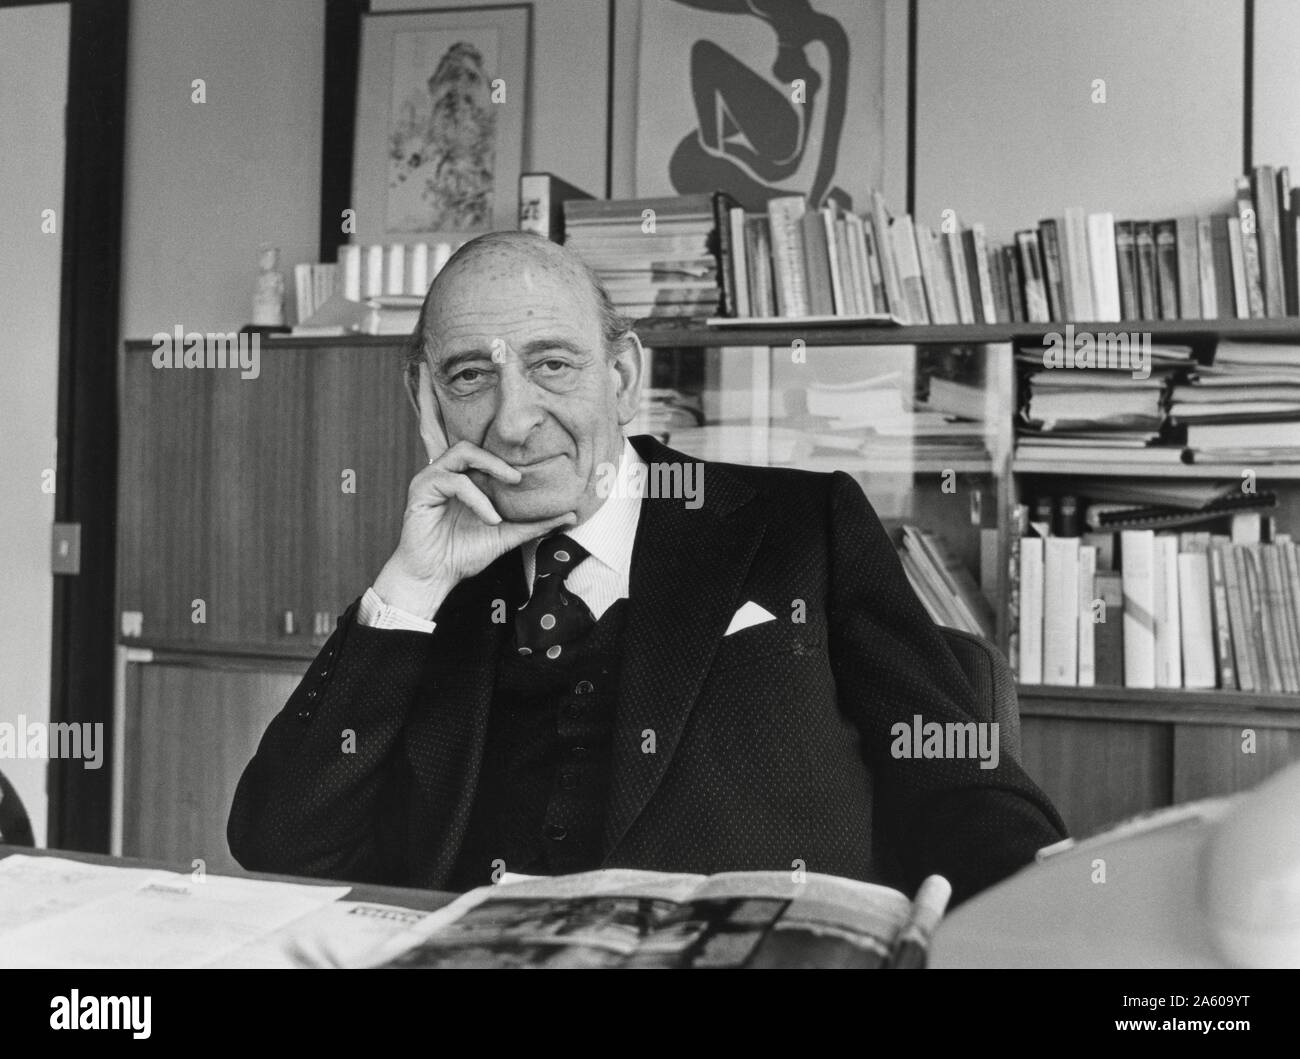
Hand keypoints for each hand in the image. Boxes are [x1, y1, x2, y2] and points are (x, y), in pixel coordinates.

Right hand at [374, 361, 575, 617]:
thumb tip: (571, 513)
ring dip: (491, 465)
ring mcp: (430, 478)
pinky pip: (454, 481)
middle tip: (450, 377)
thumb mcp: (507, 534)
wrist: (436, 577)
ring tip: (513, 482)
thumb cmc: (463, 553)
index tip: (457, 380)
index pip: (460, 435)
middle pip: (435, 423)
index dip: (450, 407)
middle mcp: (443, 468)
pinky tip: (490, 517)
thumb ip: (535, 522)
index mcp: (460, 473)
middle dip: (431, 396)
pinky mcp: (422, 492)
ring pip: (462, 451)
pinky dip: (477, 497)